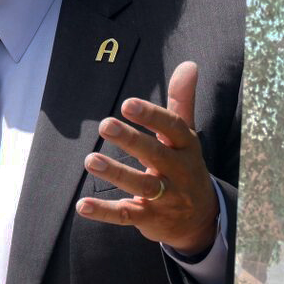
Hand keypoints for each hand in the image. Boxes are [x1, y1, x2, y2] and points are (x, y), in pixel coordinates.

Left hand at [76, 60, 218, 256]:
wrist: (201, 218)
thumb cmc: (185, 167)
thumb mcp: (186, 135)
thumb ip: (182, 101)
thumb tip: (189, 64)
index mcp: (186, 147)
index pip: (172, 128)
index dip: (151, 116)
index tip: (128, 103)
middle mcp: (178, 172)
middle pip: (155, 155)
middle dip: (131, 141)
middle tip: (106, 125)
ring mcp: (165, 198)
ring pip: (141, 185)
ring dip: (116, 174)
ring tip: (91, 160)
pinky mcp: (149, 219)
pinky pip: (126, 215)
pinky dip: (105, 212)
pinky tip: (82, 205)